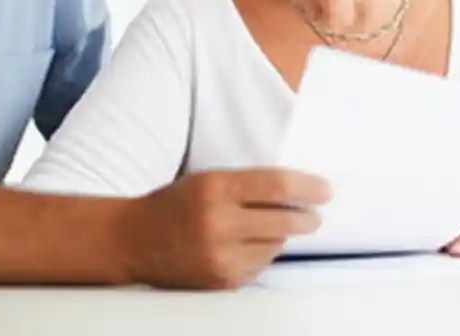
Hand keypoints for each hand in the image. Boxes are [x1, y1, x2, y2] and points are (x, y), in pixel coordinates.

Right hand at [118, 168, 330, 288]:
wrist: (133, 241)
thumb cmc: (175, 205)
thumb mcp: (209, 181)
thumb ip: (248, 185)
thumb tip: (299, 191)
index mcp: (216, 188)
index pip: (277, 185)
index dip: (308, 187)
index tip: (326, 190)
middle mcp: (219, 223)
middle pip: (285, 218)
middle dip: (307, 217)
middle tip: (314, 214)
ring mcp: (221, 255)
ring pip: (276, 244)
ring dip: (280, 235)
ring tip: (268, 228)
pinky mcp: (222, 279)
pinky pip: (261, 265)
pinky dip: (263, 254)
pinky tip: (249, 246)